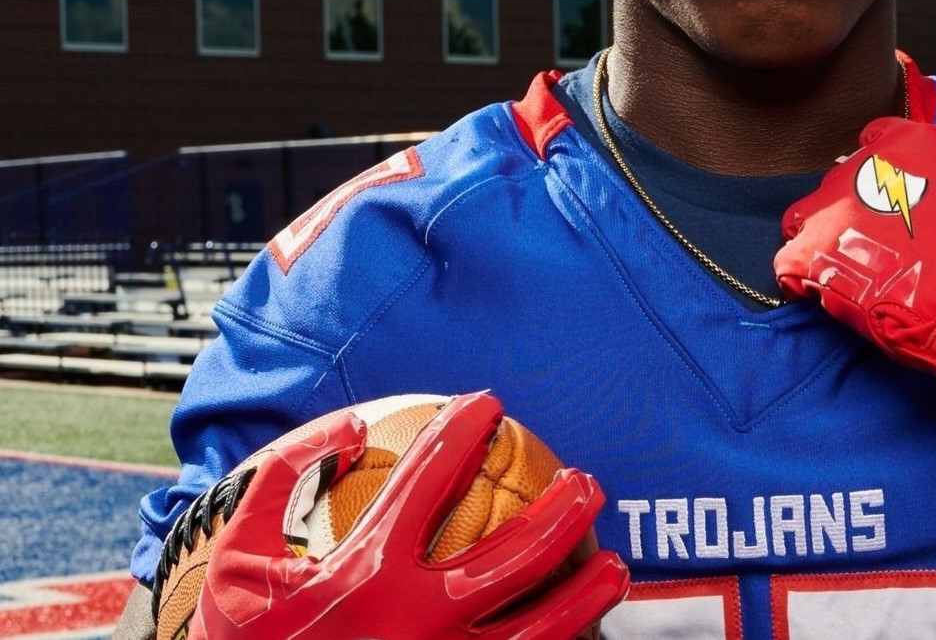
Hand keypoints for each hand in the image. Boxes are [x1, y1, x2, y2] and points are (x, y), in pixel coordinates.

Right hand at [188, 393, 628, 639]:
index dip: (464, 429)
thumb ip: (285, 477)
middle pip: (513, 558)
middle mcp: (412, 623)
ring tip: (614, 565)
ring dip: (585, 596)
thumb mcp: (237, 558)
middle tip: (588, 482)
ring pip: (538, 632)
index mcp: (364, 575)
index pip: (430, 479)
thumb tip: (350, 426)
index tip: (489, 403)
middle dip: (562, 514)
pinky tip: (582, 637)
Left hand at [776, 118, 935, 407]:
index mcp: (907, 141)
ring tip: (845, 270)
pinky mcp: (814, 251)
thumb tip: (923, 184)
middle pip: (838, 183)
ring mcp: (834, 207)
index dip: (876, 177)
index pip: (872, 142)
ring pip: (803, 217)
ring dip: (819, 240)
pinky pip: (788, 262)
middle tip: (874, 248)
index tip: (886, 202)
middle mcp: (863, 165)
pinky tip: (826, 295)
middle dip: (850, 212)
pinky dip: (801, 279)